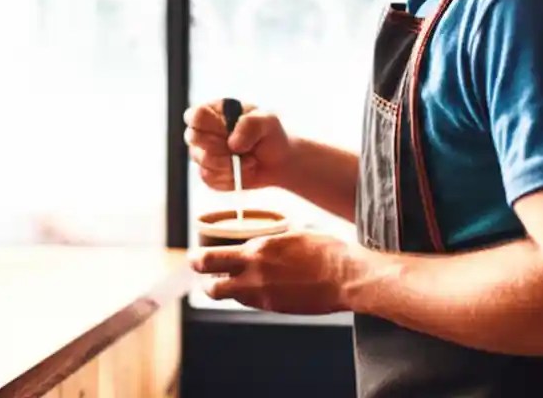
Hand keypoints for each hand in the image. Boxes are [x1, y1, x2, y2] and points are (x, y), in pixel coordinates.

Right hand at [183, 100, 291, 190]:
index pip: (195, 115)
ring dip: (229, 165)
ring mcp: (203, 152)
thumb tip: (232, 144)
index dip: (210, 126)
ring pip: (202, 160)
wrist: (277, 162)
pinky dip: (229, 178)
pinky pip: (209, 178)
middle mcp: (204, 130)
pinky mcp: (208, 172)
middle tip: (242, 151)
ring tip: (249, 161)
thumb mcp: (268, 122)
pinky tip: (242, 172)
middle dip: (220, 147)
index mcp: (214, 111)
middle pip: (192, 138)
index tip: (229, 133)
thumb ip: (250, 124)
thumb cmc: (270, 136)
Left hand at [189, 230, 362, 314]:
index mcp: (256, 251)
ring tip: (228, 281)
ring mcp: (264, 295)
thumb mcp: (291, 234)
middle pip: (211, 288)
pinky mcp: (275, 308)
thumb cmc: (325, 250)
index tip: (195, 257)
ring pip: (229, 298)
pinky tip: (254, 287)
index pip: (209, 259)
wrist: (347, 277)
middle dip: (203, 282)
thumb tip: (259, 239)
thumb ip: (269, 240)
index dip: (196, 260)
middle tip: (205, 276)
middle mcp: (254, 275)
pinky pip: (250, 303)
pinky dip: (245, 296)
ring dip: (224, 290)